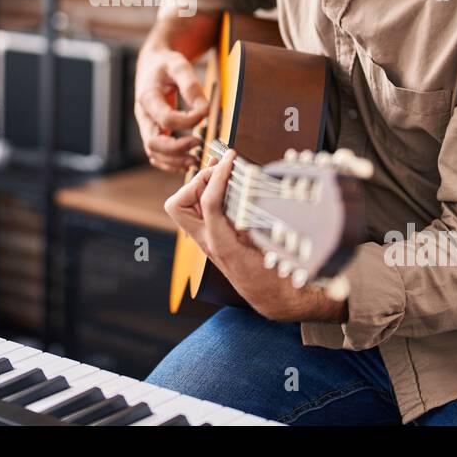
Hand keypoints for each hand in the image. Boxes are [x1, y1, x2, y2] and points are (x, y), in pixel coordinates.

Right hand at [134, 46, 207, 172]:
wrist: (152, 63)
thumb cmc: (166, 63)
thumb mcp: (179, 65)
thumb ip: (191, 86)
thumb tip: (205, 110)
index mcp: (147, 97)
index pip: (166, 119)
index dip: (188, 121)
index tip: (205, 114)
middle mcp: (143, 115)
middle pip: (153, 143)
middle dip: (176, 150)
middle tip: (199, 144)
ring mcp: (145, 125)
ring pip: (153, 153)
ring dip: (173, 161)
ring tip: (195, 160)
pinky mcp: (151, 130)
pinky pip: (156, 154)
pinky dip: (169, 162)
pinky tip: (186, 162)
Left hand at [164, 148, 347, 323]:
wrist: (273, 299)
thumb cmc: (278, 276)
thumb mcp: (278, 249)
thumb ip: (271, 224)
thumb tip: (273, 191)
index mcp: (225, 246)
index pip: (209, 204)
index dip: (218, 177)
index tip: (232, 157)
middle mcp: (209, 243)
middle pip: (177, 205)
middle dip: (196, 182)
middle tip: (222, 170)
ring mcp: (207, 240)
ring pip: (182, 206)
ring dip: (198, 185)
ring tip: (221, 170)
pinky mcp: (212, 236)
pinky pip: (198, 208)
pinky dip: (206, 191)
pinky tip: (224, 179)